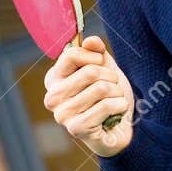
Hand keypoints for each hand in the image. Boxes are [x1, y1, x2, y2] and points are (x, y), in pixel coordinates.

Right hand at [44, 35, 133, 155]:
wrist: (119, 129)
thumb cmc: (108, 97)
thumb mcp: (104, 68)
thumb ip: (96, 52)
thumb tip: (91, 41)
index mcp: (54, 79)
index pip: (72, 54)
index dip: (95, 58)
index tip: (103, 66)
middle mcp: (52, 97)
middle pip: (89, 72)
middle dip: (111, 78)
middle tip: (114, 87)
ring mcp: (62, 114)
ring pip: (100, 88)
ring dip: (117, 93)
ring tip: (115, 100)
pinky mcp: (76, 129)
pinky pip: (105, 106)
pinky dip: (119, 106)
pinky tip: (117, 112)